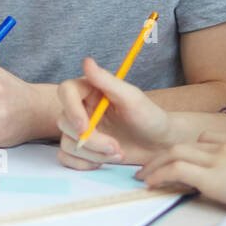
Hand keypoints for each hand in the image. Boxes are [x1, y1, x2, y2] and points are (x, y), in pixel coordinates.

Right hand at [56, 57, 175, 168]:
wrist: (160, 145)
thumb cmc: (149, 117)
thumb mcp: (132, 98)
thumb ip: (107, 81)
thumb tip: (87, 61)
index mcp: (90, 90)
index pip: (66, 91)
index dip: (71, 109)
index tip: (85, 127)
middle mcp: (81, 108)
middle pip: (65, 122)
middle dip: (91, 140)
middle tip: (116, 147)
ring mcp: (79, 130)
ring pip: (66, 143)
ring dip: (92, 154)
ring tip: (118, 154)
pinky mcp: (82, 149)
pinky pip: (66, 157)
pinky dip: (83, 164)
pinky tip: (104, 161)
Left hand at [137, 129, 225, 211]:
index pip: (207, 139)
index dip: (188, 150)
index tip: (176, 159)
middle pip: (184, 144)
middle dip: (162, 155)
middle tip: (147, 167)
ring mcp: (219, 160)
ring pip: (175, 154)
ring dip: (154, 166)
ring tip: (141, 177)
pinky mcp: (214, 177)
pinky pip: (177, 171)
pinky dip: (159, 176)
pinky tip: (150, 184)